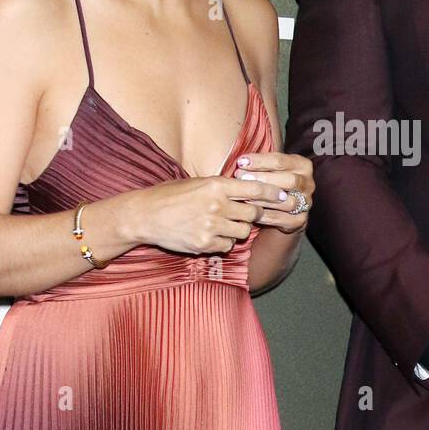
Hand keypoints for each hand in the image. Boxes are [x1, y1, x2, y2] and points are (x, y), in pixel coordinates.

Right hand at [130, 175, 289, 254]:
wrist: (144, 215)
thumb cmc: (170, 195)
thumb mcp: (198, 182)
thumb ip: (223, 186)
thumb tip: (249, 186)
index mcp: (217, 185)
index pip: (257, 190)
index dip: (274, 193)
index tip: (284, 195)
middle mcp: (217, 205)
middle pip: (254, 213)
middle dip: (253, 214)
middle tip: (245, 214)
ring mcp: (211, 227)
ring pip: (243, 232)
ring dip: (238, 230)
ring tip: (223, 224)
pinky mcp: (204, 245)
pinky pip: (228, 246)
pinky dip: (224, 243)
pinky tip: (210, 235)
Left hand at [232, 152, 314, 232]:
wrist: (279, 209)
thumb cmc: (270, 182)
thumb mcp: (268, 168)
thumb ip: (259, 163)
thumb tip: (240, 161)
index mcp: (303, 165)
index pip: (281, 161)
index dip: (260, 161)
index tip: (241, 162)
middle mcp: (308, 183)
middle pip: (289, 180)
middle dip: (263, 179)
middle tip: (241, 178)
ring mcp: (306, 203)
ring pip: (286, 201)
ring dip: (263, 199)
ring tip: (244, 196)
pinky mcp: (300, 220)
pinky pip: (282, 219)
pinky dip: (265, 215)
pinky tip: (250, 212)